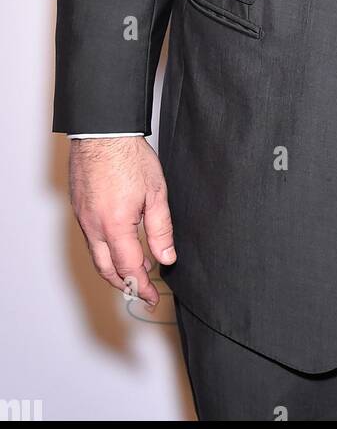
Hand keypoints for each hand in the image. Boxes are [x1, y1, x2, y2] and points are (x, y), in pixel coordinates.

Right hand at [68, 136, 174, 307]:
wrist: (103, 132)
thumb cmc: (128, 156)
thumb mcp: (156, 193)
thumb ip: (161, 229)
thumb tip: (166, 257)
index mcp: (116, 226)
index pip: (130, 268)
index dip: (142, 286)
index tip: (151, 296)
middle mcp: (94, 227)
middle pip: (107, 270)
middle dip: (125, 285)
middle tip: (141, 292)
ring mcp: (83, 218)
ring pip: (97, 256)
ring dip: (114, 269)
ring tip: (134, 271)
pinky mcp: (79, 209)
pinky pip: (91, 239)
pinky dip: (104, 251)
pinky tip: (118, 246)